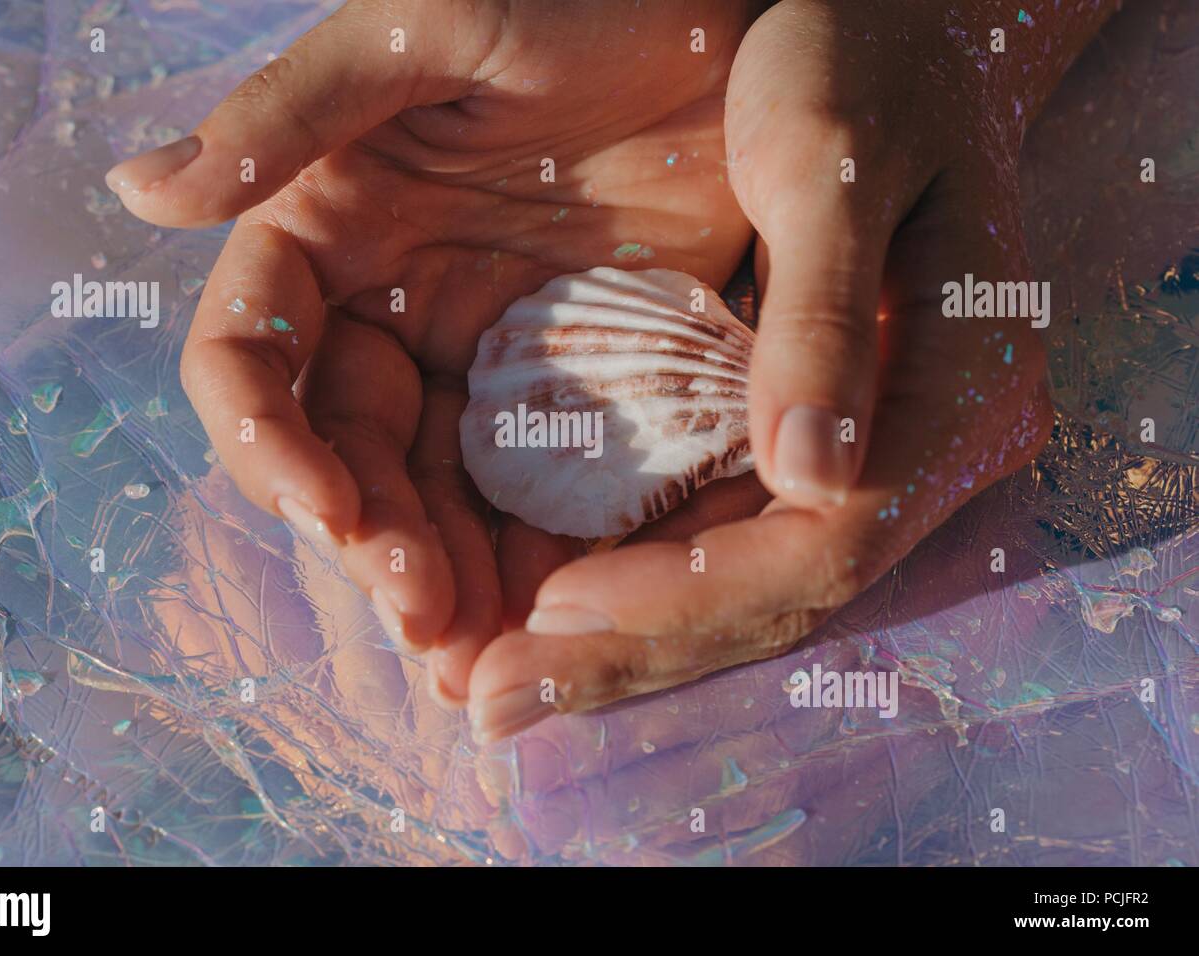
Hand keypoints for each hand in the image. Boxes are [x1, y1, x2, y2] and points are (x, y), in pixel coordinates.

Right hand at [107, 0, 760, 704]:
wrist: (739, 2)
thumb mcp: (424, 32)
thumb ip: (292, 116)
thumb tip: (136, 190)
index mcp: (330, 229)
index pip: (251, 361)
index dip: (267, 445)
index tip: (325, 510)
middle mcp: (393, 302)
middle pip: (345, 452)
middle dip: (371, 538)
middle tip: (424, 618)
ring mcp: (484, 348)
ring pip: (435, 488)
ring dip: (443, 573)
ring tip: (475, 653)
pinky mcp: (578, 375)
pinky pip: (538, 479)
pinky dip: (534, 548)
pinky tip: (553, 610)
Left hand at [463, 0, 1115, 741]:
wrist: (893, 30)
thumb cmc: (868, 61)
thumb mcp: (833, 162)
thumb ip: (825, 315)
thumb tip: (811, 474)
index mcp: (956, 392)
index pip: (821, 544)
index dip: (689, 594)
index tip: (553, 608)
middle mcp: (916, 448)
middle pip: (771, 593)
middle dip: (631, 651)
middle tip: (495, 701)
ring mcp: (863, 451)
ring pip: (737, 583)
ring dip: (618, 638)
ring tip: (499, 677)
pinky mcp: (803, 437)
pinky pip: (717, 533)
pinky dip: (631, 578)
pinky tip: (540, 599)